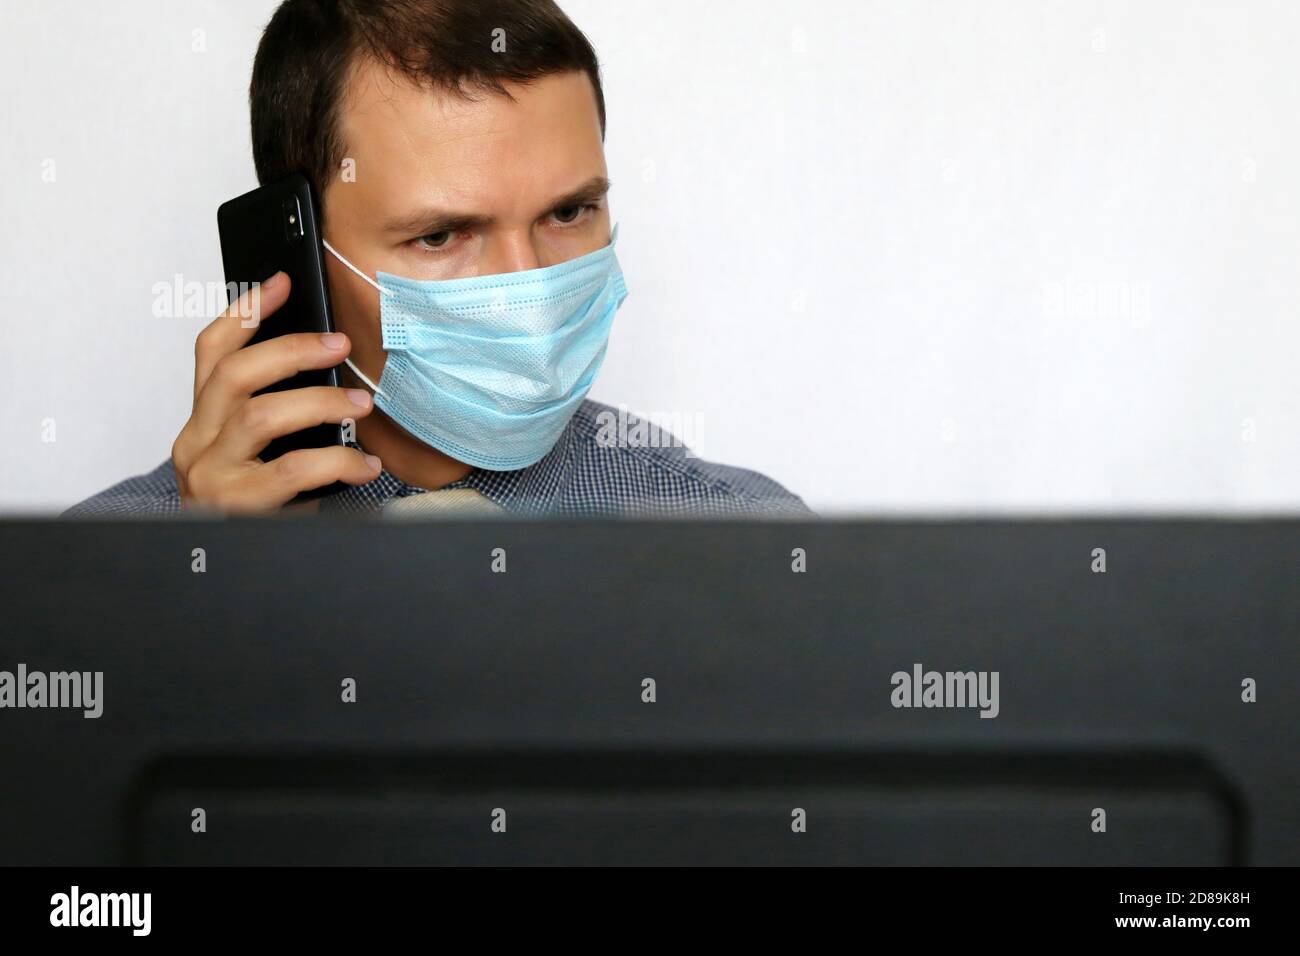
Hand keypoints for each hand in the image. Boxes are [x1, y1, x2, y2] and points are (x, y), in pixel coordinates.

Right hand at [171, 272, 380, 511]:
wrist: (234, 580)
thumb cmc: (259, 512)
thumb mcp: (260, 459)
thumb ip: (279, 420)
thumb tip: (331, 373)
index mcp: (202, 425)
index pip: (210, 354)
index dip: (245, 312)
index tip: (283, 281)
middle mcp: (196, 445)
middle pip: (234, 374)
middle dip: (291, 350)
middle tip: (341, 345)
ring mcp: (210, 477)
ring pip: (261, 415)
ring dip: (320, 402)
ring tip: (360, 405)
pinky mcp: (237, 507)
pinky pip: (293, 470)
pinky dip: (339, 464)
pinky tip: (365, 467)